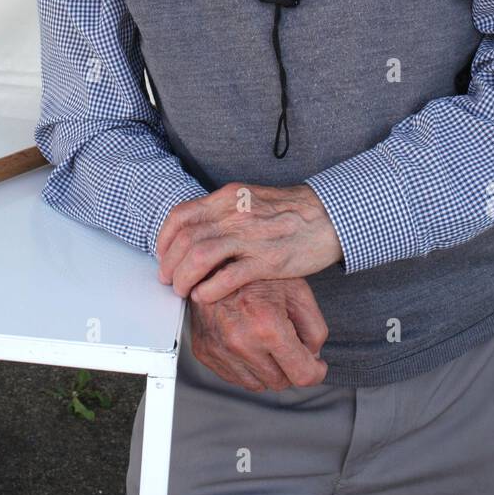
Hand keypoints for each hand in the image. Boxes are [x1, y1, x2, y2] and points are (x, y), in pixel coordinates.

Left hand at [157, 182, 343, 301]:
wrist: (329, 216)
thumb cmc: (291, 211)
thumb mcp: (249, 200)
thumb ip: (222, 212)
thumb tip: (195, 231)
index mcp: (228, 198)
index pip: (181, 216)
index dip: (165, 240)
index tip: (164, 256)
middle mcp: (234, 214)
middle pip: (185, 240)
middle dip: (170, 265)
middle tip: (169, 280)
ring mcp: (251, 237)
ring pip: (199, 258)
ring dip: (184, 278)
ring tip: (184, 291)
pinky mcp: (268, 260)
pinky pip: (227, 277)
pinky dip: (209, 290)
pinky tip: (205, 296)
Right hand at [188, 277, 329, 390]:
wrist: (215, 261)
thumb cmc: (258, 273)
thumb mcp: (298, 292)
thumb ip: (315, 330)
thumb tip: (313, 358)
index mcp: (268, 327)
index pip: (302, 375)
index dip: (315, 372)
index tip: (316, 365)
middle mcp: (240, 343)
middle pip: (280, 382)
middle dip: (289, 366)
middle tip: (288, 342)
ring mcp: (219, 350)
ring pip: (257, 384)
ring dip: (267, 368)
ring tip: (265, 339)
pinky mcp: (204, 352)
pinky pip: (234, 377)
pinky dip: (246, 366)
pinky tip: (248, 340)